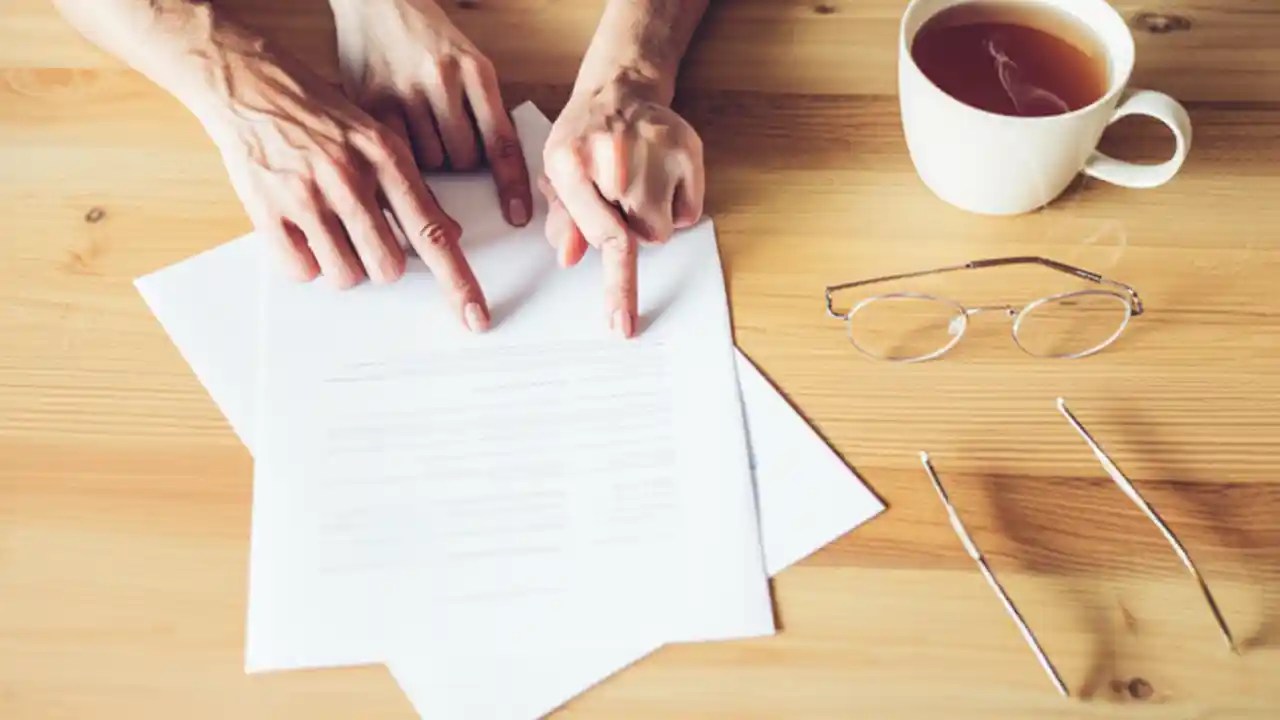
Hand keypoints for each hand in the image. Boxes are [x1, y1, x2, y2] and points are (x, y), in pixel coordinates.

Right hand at [198, 38, 490, 330]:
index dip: (457, 281)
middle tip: (366, 235)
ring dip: (344, 266)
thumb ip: (413, 188)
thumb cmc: (321, 114)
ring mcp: (306, 195)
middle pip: (388, 266)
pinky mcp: (267, 210)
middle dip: (383, 262)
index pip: (432, 234)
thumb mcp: (378, 138)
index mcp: (386, 158)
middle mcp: (348, 177)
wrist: (251, 85)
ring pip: (346, 275)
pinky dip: (306, 263)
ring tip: (332, 231)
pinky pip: (300, 269)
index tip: (474, 317)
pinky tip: (303, 234)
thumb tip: (449, 234)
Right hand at [331, 0, 530, 226]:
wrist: (377, 0)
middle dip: (460, 163)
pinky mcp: (369, 103)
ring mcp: (403, 92)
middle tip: (446, 140)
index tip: (517, 215)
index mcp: (475, 70)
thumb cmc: (429, 39)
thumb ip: (484, 111)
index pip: (501, 141)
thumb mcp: (469, 63)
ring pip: (429, 162)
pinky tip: (398, 137)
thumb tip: (497, 173)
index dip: (511, 184)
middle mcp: (440, 80)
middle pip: (463, 160)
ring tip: (418, 128)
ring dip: (429, 161)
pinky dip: (401, 158)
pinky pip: (394, 155)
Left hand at [541, 74, 704, 337]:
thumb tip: (569, 257)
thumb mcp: (557, 177)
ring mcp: (657, 148)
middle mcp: (615, 152)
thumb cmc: (581, 143)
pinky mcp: (689, 149)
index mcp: (571, 162)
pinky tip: (658, 178)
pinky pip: (687, 213)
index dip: (616, 285)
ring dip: (650, 220)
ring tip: (636, 186)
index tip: (622, 324)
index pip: (604, 236)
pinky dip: (674, 205)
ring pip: (663, 230)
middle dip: (626, 230)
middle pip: (639, 238)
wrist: (618, 91)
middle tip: (613, 197)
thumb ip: (563, 220)